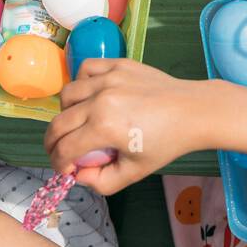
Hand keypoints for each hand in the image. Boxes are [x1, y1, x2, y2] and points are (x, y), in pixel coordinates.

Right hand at [43, 59, 216, 193]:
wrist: (192, 111)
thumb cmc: (166, 143)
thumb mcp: (135, 172)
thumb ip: (101, 181)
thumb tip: (78, 174)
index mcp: (105, 127)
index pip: (64, 149)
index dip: (59, 164)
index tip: (65, 169)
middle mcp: (101, 99)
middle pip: (59, 123)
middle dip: (54, 143)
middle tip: (61, 151)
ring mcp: (109, 78)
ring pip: (67, 94)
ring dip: (65, 113)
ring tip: (78, 123)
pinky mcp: (118, 64)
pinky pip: (85, 69)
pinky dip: (81, 83)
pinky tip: (91, 97)